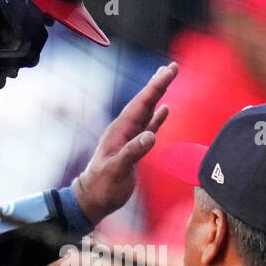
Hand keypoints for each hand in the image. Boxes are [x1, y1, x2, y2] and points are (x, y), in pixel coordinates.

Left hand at [72, 62, 177, 223]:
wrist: (93, 198)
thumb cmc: (103, 186)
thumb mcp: (117, 170)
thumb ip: (133, 152)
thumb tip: (151, 136)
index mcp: (120, 130)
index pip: (141, 104)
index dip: (156, 86)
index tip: (169, 70)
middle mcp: (124, 129)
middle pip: (144, 102)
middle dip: (158, 84)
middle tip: (172, 66)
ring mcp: (129, 137)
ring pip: (146, 111)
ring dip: (157, 95)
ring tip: (166, 79)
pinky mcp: (134, 147)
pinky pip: (148, 126)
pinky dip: (157, 116)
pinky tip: (165, 108)